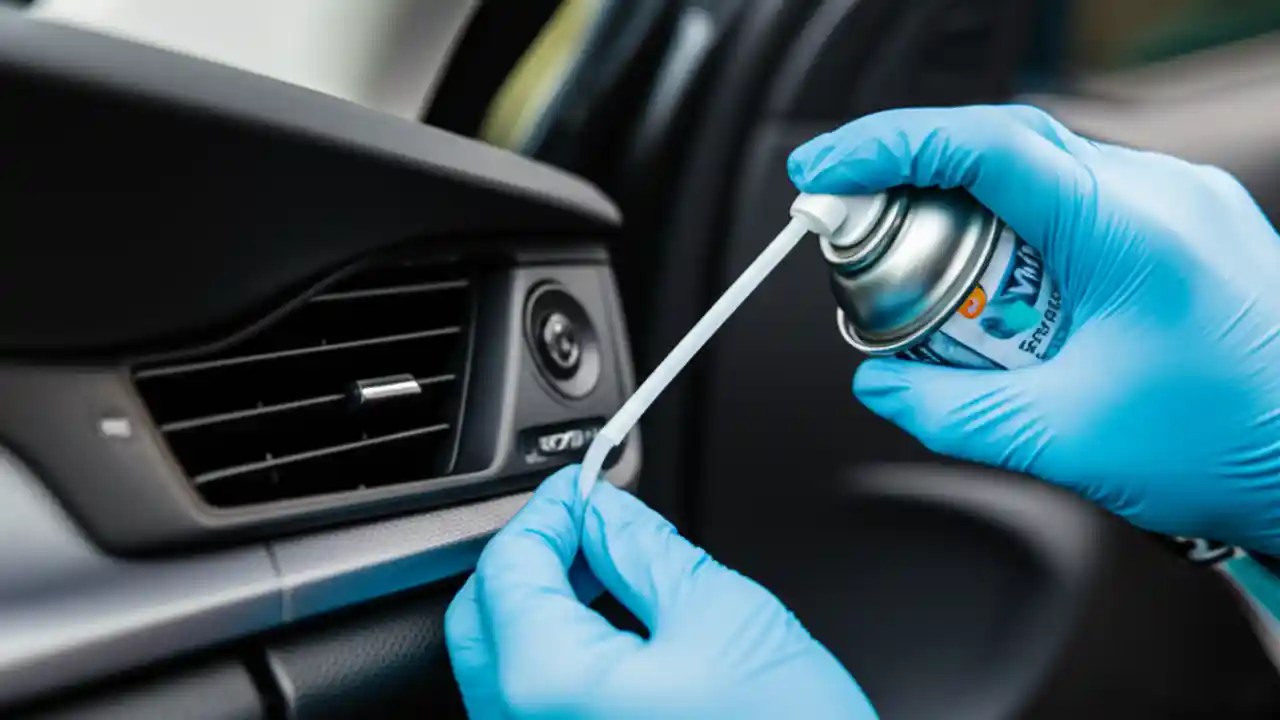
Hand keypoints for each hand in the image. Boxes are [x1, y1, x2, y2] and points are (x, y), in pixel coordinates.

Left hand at [445, 467, 875, 719]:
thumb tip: (604, 510)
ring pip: (503, 663)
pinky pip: (533, 704)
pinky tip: (609, 630)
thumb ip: (641, 548)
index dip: (548, 511)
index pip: (506, 566)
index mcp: (546, 685)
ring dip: (544, 603)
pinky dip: (556, 654)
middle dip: (536, 556)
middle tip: (592, 521)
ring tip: (608, 569)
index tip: (581, 485)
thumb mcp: (720, 615)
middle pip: (485, 615)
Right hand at [788, 105, 1279, 554]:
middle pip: (1001, 150)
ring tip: (931, 287)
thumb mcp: (1063, 439)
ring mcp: (1176, 208)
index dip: (884, 147)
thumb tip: (881, 384)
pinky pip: (1074, 208)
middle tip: (854, 232)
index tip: (822, 173)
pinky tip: (997, 296)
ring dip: (966, 217)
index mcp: (1130, 227)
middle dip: (912, 184)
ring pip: (1036, 178)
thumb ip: (950, 411)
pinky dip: (1015, 238)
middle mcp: (1157, 195)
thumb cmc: (1235, 448)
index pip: (982, 145)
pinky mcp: (1182, 232)